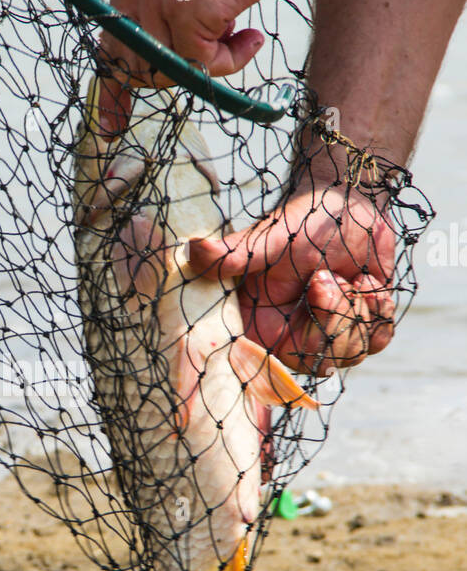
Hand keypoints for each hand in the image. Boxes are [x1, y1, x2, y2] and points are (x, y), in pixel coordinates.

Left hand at [97, 0, 310, 135]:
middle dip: (175, 75)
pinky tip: (252, 35)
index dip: (112, 89)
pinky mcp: (190, 10)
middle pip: (138, 67)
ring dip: (213, 63)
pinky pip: (205, 64)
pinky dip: (233, 59)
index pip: (110, 45)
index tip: (110, 125)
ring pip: (173, 69)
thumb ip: (166, 10)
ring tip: (241, 35)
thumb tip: (162, 62)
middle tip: (217, 57)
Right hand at [186, 188, 396, 373]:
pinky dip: (378, 305)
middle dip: (335, 313)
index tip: (317, 285)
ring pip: (354, 352)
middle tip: (326, 274)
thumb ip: (231, 256)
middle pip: (323, 360)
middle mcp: (292, 340)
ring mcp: (327, 339)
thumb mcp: (266, 240)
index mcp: (261, 327)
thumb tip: (192, 249)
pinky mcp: (359, 331)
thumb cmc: (302, 221)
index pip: (276, 366)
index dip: (303, 338)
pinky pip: (377, 339)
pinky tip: (366, 281)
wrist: (346, 204)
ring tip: (345, 274)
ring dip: (357, 305)